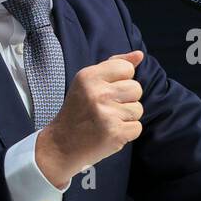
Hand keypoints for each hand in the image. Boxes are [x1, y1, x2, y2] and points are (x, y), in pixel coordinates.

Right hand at [34, 51, 144, 187]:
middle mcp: (98, 93)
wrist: (61, 145)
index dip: (122, 80)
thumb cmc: (78, 111)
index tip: (107, 90)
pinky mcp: (115, 133)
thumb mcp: (88, 82)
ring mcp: (107, 114)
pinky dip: (127, 133)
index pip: (127, 68)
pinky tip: (110, 133)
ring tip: (107, 121)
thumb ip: (114, 65)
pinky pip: (137, 127)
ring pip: (138, 109)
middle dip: (126, 99)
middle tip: (106, 108)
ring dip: (126, 117)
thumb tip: (139, 54)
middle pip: (136, 88)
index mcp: (89, 77)